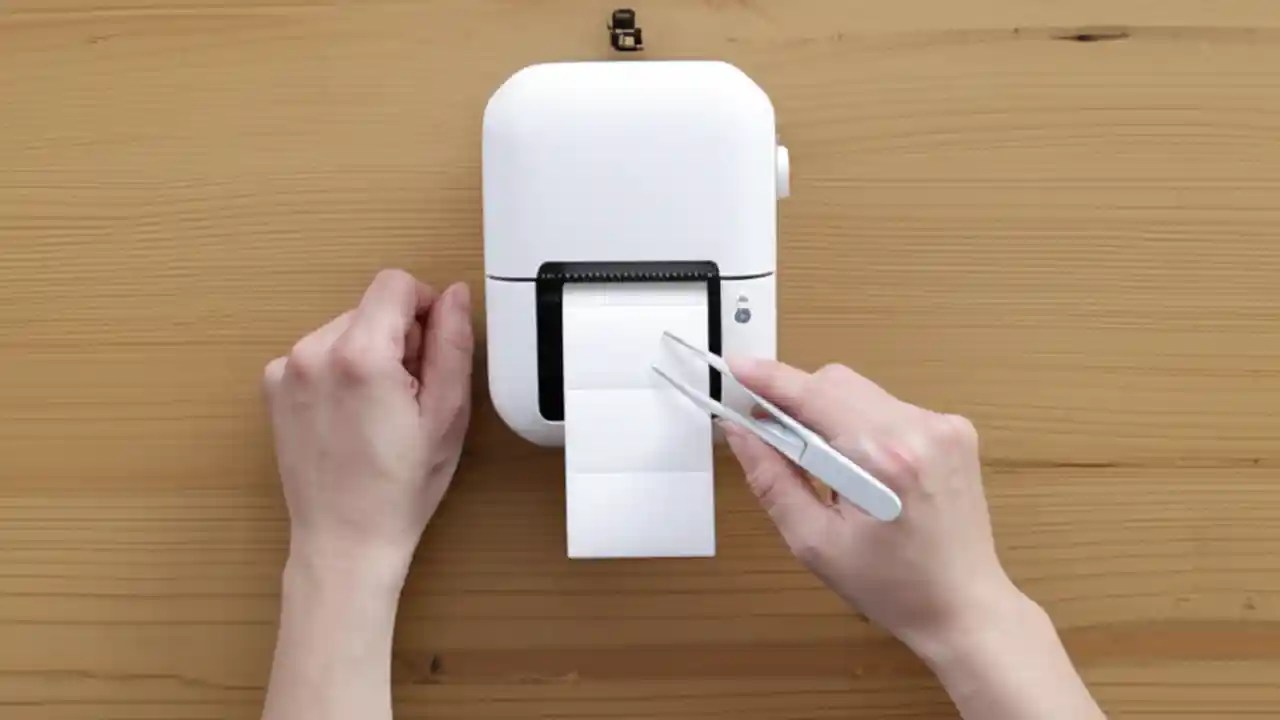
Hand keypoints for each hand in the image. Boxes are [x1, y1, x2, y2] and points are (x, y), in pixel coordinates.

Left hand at [262, 270, 473, 579]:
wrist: (345, 539)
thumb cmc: (402, 486)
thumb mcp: (447, 414)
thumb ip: (452, 343)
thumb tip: (453, 295)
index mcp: (361, 355)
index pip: (396, 283)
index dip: (425, 307)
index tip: (433, 349)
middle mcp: (314, 351)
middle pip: (370, 308)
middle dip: (398, 338)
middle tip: (411, 395)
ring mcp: (286, 369)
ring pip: (345, 330)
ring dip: (368, 355)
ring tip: (379, 411)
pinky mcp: (273, 387)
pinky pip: (318, 354)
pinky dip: (339, 372)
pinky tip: (351, 416)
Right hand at [722, 358, 1017, 653]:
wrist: (964, 606)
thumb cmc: (891, 587)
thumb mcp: (814, 542)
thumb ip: (771, 480)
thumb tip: (739, 431)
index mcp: (884, 459)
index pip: (814, 396)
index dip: (770, 379)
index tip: (736, 367)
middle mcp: (920, 429)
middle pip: (836, 383)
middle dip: (797, 401)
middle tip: (767, 432)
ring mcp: (944, 425)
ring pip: (861, 392)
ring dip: (829, 415)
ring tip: (824, 467)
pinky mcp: (954, 430)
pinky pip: (888, 407)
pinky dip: (862, 426)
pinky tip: (863, 470)